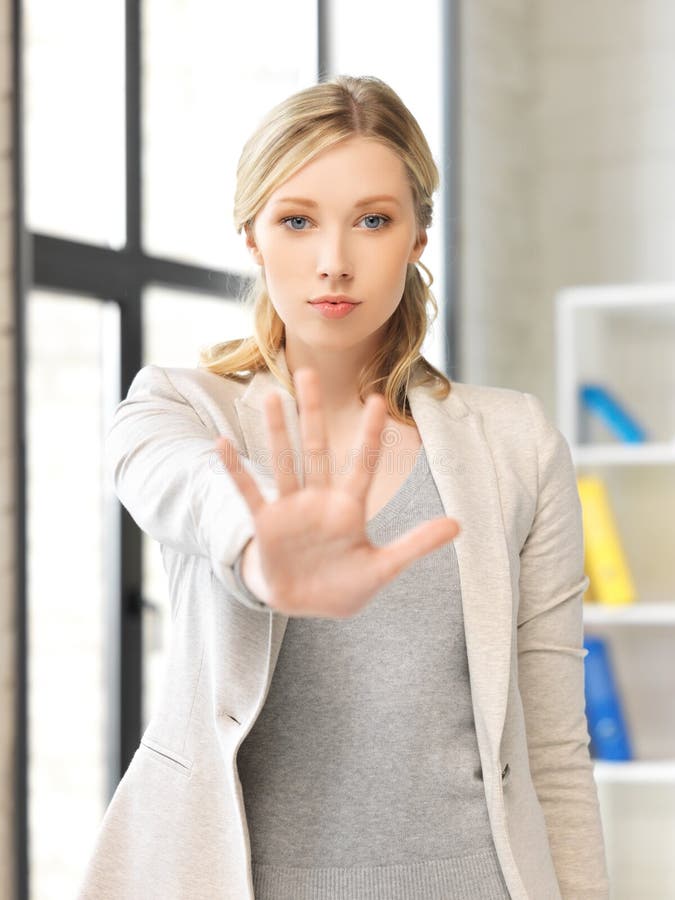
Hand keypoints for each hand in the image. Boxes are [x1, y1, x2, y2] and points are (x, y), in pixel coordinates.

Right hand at [215, 367, 459, 618]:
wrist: (304, 605)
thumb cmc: (343, 586)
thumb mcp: (382, 569)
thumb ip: (416, 545)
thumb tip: (459, 525)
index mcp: (349, 507)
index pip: (363, 463)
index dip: (370, 434)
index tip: (377, 399)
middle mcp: (319, 499)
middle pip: (316, 448)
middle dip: (311, 412)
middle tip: (309, 372)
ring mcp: (290, 508)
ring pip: (284, 462)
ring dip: (276, 431)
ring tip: (269, 396)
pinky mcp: (266, 524)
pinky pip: (248, 492)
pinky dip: (235, 471)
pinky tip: (222, 444)